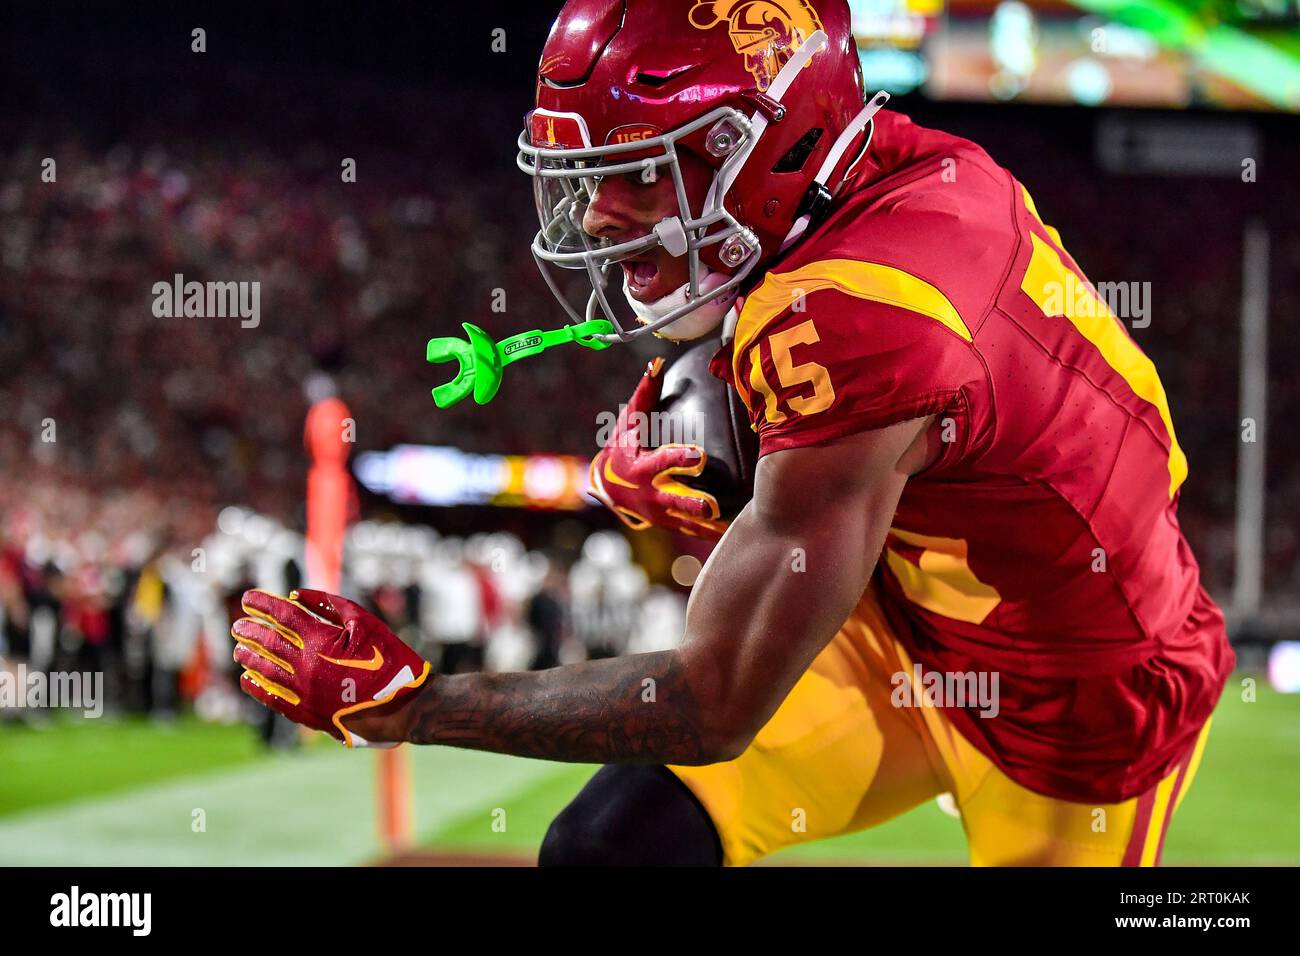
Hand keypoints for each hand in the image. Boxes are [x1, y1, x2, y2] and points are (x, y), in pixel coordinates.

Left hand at [231, 588, 431, 747]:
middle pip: (269, 642)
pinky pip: (274, 699)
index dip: (263, 604)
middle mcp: (306, 665)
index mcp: (321, 640)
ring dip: (250, 657)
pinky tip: (248, 680)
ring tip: (238, 649)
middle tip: (238, 624)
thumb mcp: (366, 623)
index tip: (247, 598)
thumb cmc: (390, 659)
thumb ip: (330, 605)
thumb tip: (297, 596)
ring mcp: (304, 692)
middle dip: (250, 630)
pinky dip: (258, 688)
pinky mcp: (308, 714)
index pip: (282, 616)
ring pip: (266, 671)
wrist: (405, 707)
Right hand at [590, 358, 728, 538]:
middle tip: (713, 506)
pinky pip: (693, 531)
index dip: (682, 458)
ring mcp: (661, 513)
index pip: (664, 462)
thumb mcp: (628, 422)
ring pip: (687, 522)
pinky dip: (712, 532)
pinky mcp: (670, 524)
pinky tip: (736, 531)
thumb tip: (658, 362)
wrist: (607, 488)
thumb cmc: (622, 449)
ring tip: (733, 526)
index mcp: (643, 468)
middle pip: (676, 500)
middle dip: (694, 504)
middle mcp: (652, 494)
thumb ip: (645, 394)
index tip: (701, 455)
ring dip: (708, 526)